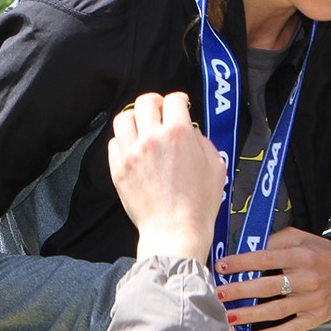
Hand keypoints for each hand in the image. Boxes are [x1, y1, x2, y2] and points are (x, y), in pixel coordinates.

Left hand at [108, 92, 225, 262]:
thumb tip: (190, 132)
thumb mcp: (216, 166)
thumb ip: (202, 141)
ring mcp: (131, 153)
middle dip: (155, 102)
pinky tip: (133, 147)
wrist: (175, 231)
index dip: (179, 99)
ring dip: (135, 118)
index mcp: (178, 134)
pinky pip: (114, 143)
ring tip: (142, 126)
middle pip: (145, 102)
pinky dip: (123, 140)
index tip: (181, 104)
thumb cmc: (199, 204)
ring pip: (123, 118)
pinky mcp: (118, 169)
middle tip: (160, 110)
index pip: (173, 100)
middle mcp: (151, 138)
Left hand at [215, 226, 330, 330]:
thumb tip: (246, 248)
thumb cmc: (318, 253)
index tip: (220, 267)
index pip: (265, 259)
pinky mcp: (316, 317)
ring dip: (250, 315)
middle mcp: (307, 279)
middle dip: (240, 291)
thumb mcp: (301, 238)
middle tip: (219, 294)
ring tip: (228, 318)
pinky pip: (292, 328)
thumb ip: (276, 241)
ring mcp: (312, 301)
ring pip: (276, 310)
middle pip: (268, 287)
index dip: (241, 263)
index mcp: (301, 256)